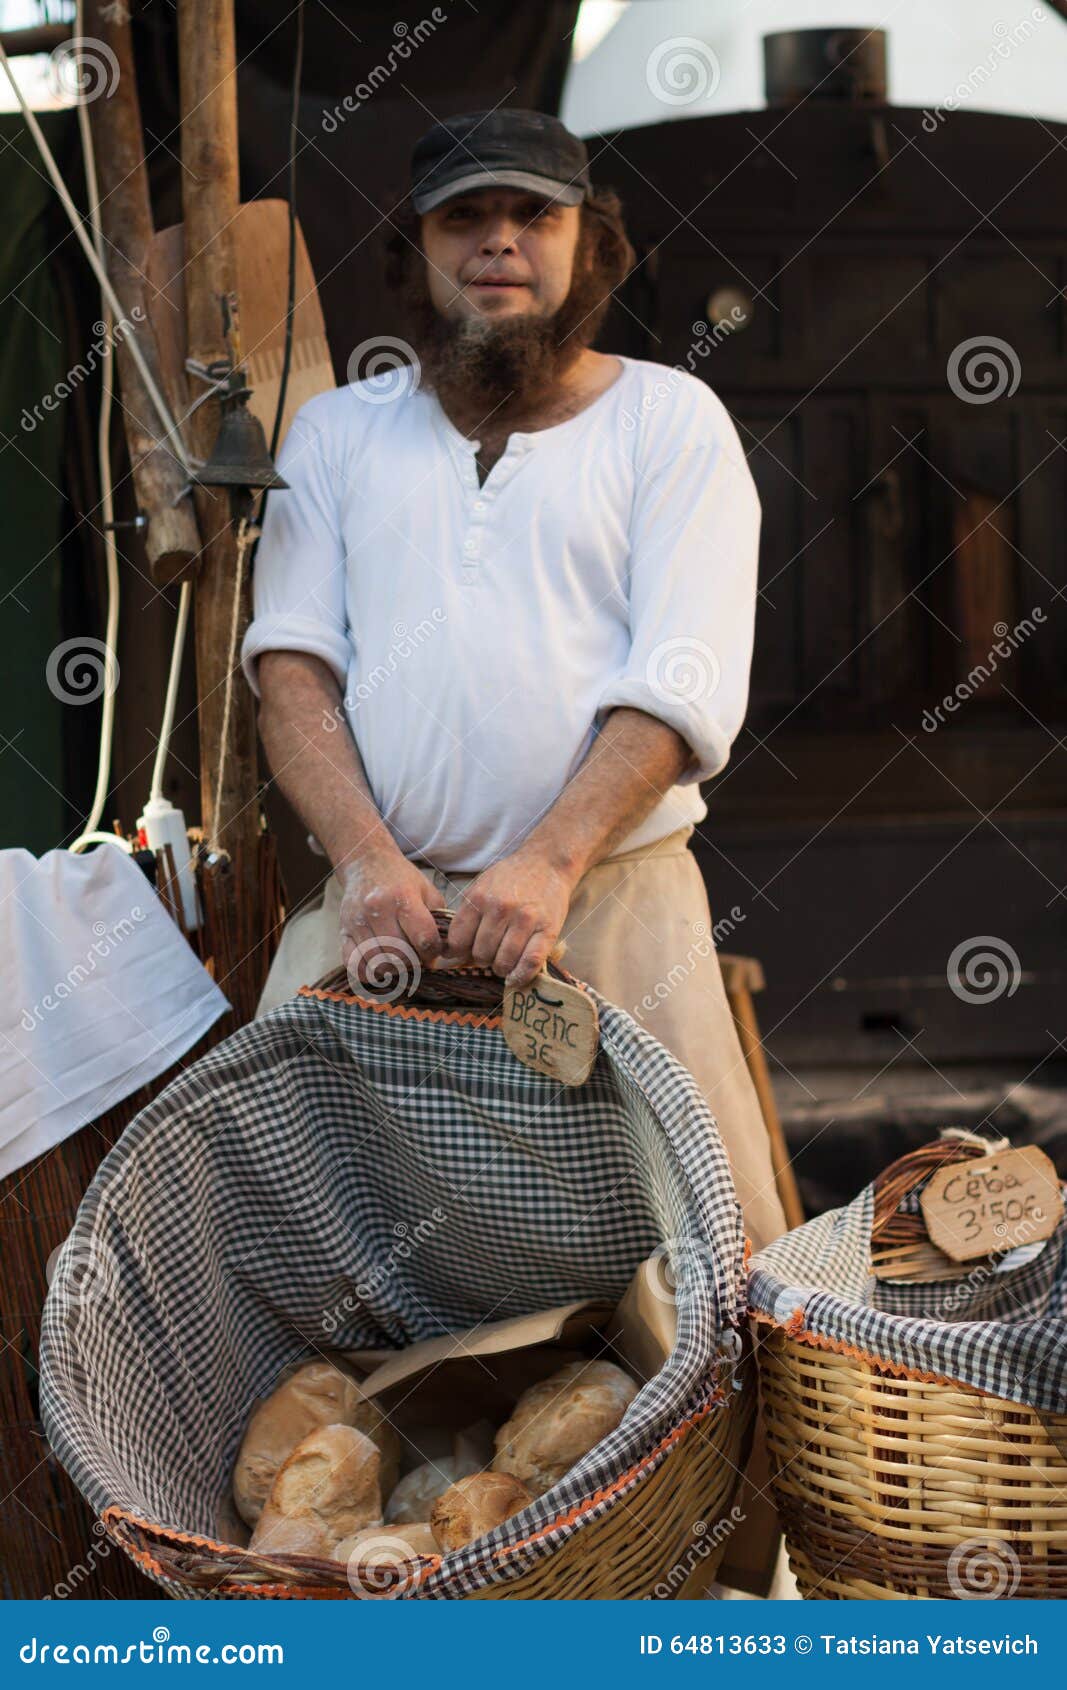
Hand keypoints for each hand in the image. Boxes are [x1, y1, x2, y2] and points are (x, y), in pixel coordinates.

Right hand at [337, 844, 443, 991]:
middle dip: (413, 961)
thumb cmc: (402, 880)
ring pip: (377, 962)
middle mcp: (378, 909)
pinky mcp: (343, 930)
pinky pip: (353, 963)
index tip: (431, 949)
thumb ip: (439, 921)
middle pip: (400, 954)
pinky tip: (377, 962)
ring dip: (392, 968)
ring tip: (398, 959)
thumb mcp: (427, 891)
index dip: (432, 951)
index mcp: (404, 898)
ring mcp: (357, 921)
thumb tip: (441, 954)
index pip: (424, 938)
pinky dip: (367, 971)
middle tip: (415, 955)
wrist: (367, 863)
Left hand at [437, 846, 578, 987]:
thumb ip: (467, 916)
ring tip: (504, 962)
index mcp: (479, 898)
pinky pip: (529, 962)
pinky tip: (515, 977)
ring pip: (503, 961)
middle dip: (482, 959)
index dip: (458, 953)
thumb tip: (452, 952)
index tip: (464, 954)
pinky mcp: (547, 930)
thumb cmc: (511, 878)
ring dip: (501, 968)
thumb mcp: (481, 887)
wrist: (547, 863)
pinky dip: (520, 975)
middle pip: (480, 954)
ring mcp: (525, 920)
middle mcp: (500, 909)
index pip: (458, 941)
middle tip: (490, 953)